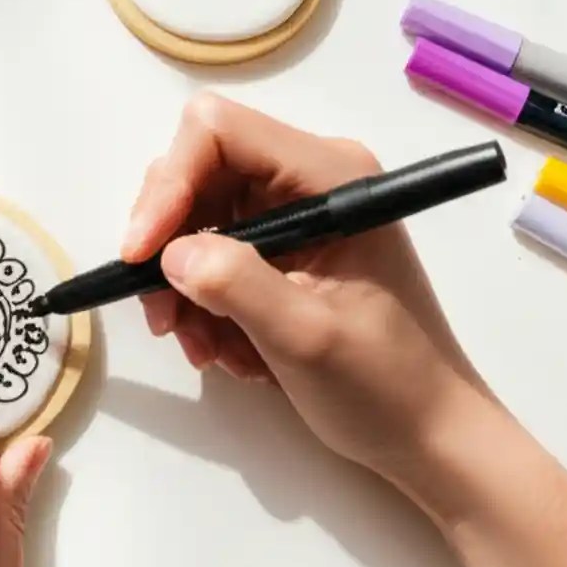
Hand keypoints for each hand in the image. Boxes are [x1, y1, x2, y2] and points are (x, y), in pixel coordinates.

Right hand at [122, 93, 495, 475]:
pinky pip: (212, 259)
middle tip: (164, 318)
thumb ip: (237, 285)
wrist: (425, 433)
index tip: (142, 256)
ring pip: (195, 223)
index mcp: (329, 176)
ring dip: (183, 289)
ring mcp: (294, 216)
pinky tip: (226, 350)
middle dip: (168, 248)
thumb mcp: (305, 336)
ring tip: (206, 350)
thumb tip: (170, 255)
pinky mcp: (282, 252)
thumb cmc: (383, 384)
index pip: (217, 133)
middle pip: (196, 175)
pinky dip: (202, 306)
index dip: (168, 185)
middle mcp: (307, 181)